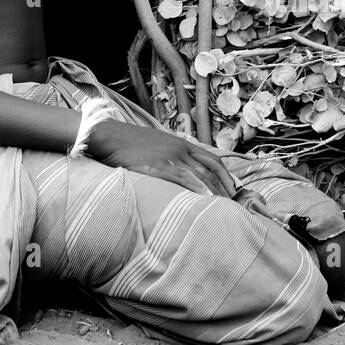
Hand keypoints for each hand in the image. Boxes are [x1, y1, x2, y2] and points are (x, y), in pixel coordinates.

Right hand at [86, 119, 237, 197]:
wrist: (110, 136)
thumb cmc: (129, 144)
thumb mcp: (156, 145)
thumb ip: (170, 155)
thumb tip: (178, 171)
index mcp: (181, 143)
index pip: (212, 159)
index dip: (226, 175)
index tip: (234, 189)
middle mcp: (180, 148)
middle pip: (211, 169)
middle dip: (225, 187)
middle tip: (235, 204)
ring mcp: (171, 156)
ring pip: (201, 175)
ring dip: (216, 192)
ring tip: (225, 208)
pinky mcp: (160, 165)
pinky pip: (184, 178)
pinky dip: (198, 189)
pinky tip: (206, 199)